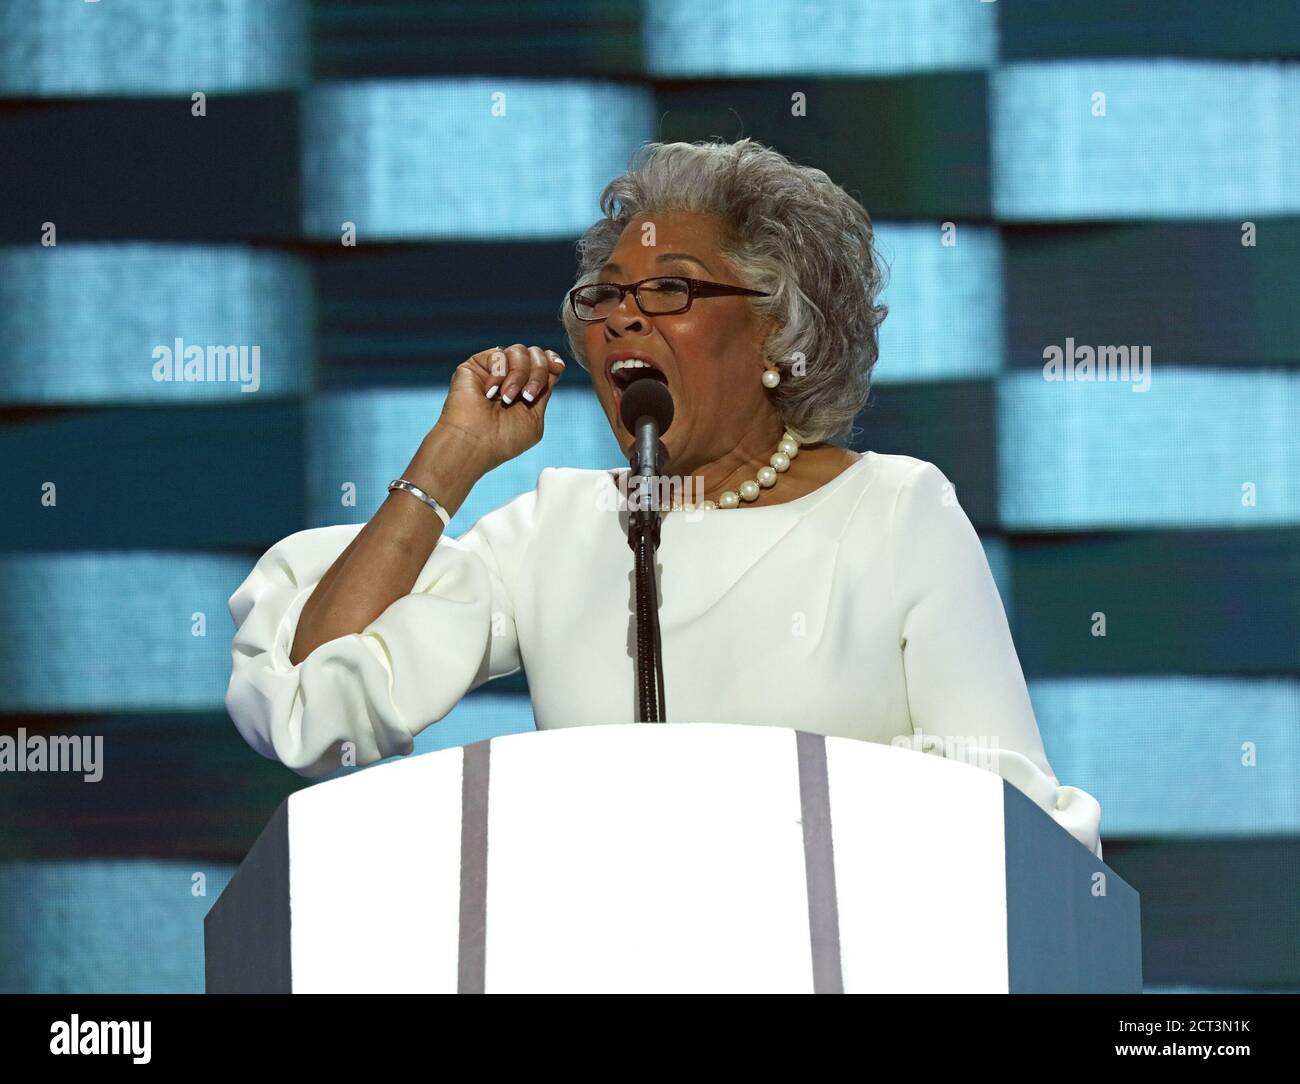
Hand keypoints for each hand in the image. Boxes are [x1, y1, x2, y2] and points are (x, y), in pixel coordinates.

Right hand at [434, 344, 566, 470]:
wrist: (474, 443)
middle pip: (535, 353)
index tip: (558, 367)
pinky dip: (499, 373)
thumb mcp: (535, 417)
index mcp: (525, 389)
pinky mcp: (475, 364)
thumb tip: (555, 366)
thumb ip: (545, 391)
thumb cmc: (503, 439)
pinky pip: (498, 354)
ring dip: (520, 375)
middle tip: (528, 396)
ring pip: (519, 350)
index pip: (544, 362)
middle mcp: (510, 377)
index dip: (552, 359)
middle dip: (538, 372)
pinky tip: (490, 393)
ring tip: (507, 398)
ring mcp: (493, 370)